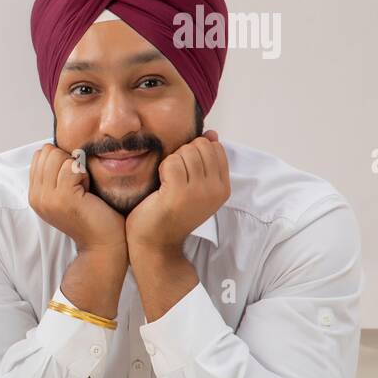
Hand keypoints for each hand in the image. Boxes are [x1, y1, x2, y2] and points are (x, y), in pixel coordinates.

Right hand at [28, 143, 126, 253]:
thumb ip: (56, 174)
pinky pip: (71, 166)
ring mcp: (48, 198)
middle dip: (67, 160)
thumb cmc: (92, 215)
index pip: (39, 155)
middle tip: (79, 183)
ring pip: (58, 156)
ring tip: (83, 187)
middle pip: (47, 152)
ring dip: (76, 167)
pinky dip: (84, 173)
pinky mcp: (64, 198)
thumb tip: (57, 147)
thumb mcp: (66, 193)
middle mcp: (36, 197)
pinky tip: (88, 189)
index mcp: (35, 194)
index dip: (60, 159)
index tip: (72, 179)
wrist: (103, 244)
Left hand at [126, 130, 229, 253]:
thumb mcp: (195, 186)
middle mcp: (215, 190)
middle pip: (201, 146)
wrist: (155, 242)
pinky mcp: (179, 193)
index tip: (184, 170)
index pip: (216, 148)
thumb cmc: (170, 212)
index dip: (195, 151)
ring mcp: (198, 192)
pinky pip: (171, 162)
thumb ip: (205, 161)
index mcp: (223, 188)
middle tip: (173, 176)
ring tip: (167, 181)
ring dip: (172, 161)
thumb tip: (212, 134)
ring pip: (186, 152)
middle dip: (183, 153)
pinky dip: (162, 168)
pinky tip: (161, 184)